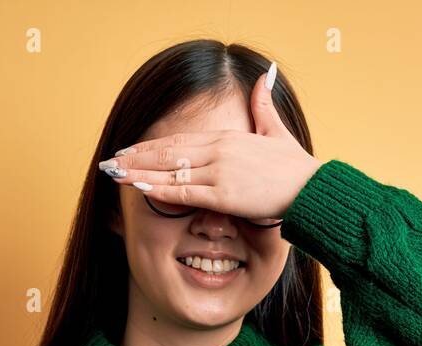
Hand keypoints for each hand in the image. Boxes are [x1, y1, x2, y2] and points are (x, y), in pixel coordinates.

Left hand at [97, 62, 322, 221]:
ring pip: (170, 171)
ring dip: (139, 172)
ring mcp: (220, 171)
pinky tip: (138, 187)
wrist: (311, 189)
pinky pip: (184, 192)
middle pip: (168, 152)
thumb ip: (263, 104)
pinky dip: (159, 189)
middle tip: (110, 160)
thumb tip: (265, 75)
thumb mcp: (276, 130)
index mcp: (228, 138)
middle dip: (136, 157)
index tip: (130, 148)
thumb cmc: (296, 167)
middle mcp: (219, 151)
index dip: (151, 144)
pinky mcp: (224, 194)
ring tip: (114, 173)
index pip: (181, 139)